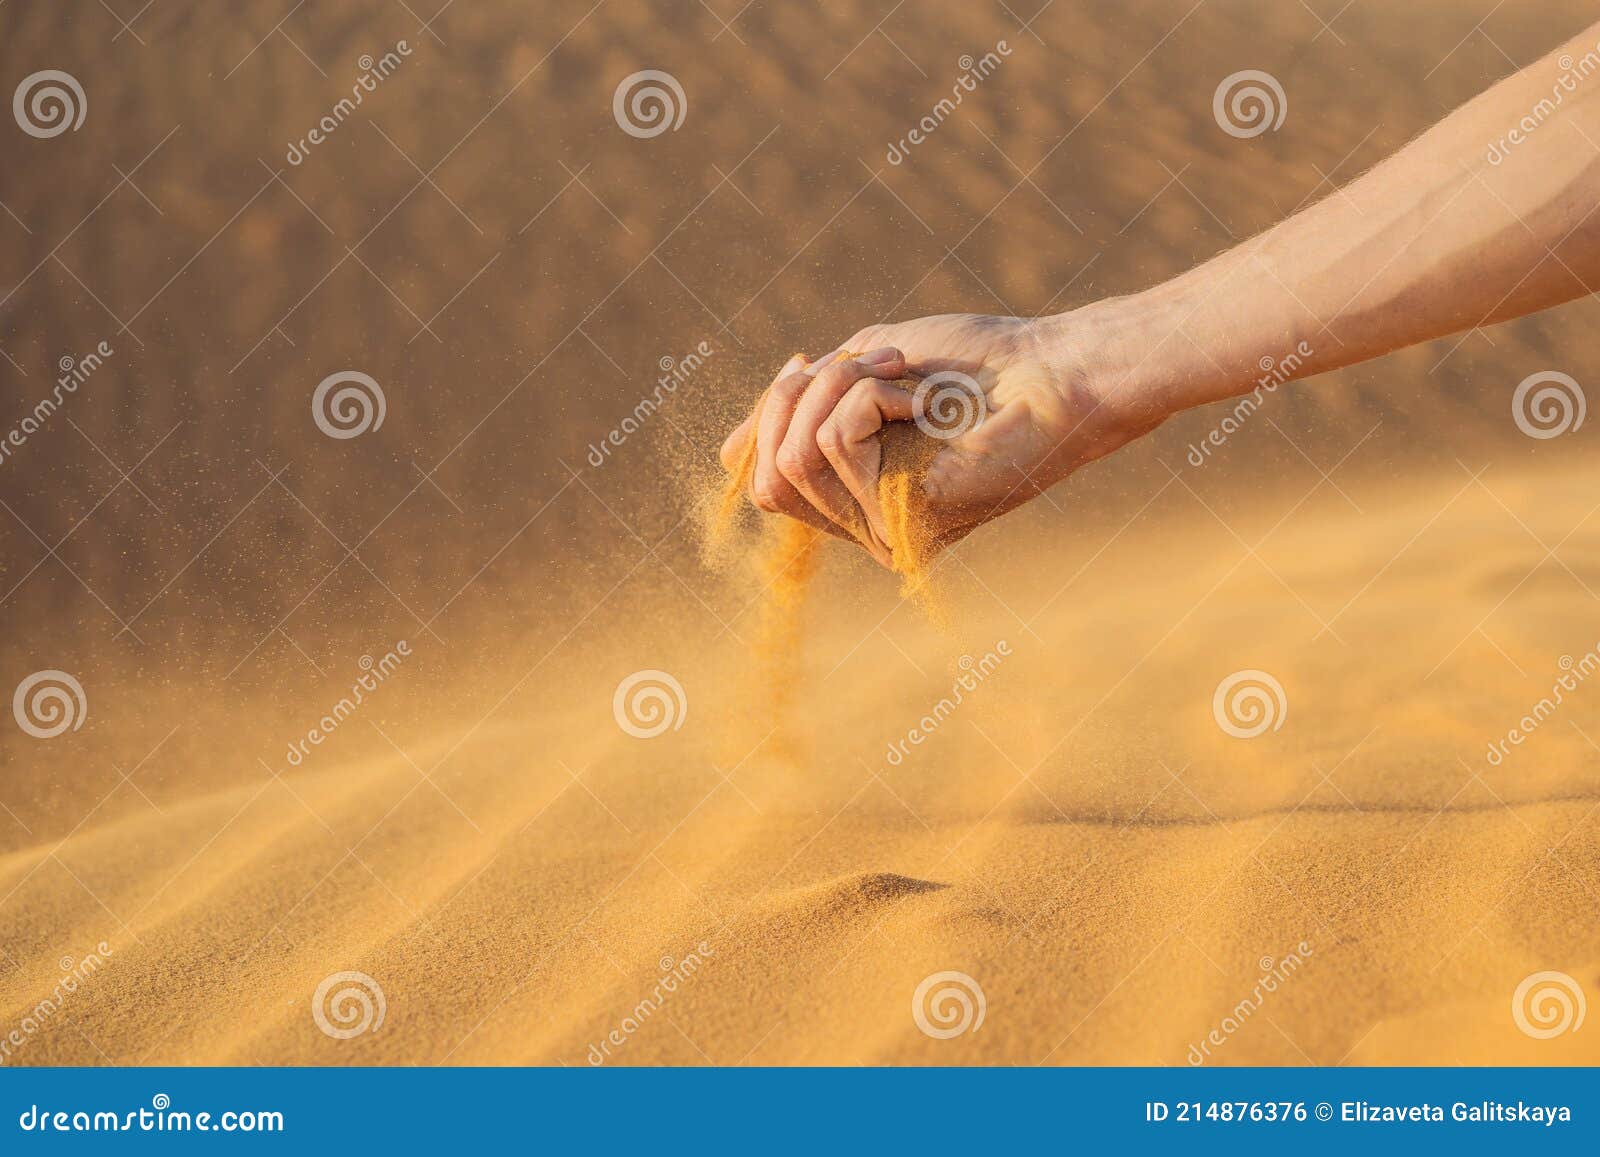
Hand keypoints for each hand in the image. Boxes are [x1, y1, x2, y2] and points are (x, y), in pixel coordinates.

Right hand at [718, 307, 1168, 566]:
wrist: (1050, 370)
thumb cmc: (970, 364)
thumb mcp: (856, 379)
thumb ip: (795, 416)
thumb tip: (725, 458)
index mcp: (854, 500)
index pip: (763, 480)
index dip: (770, 415)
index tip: (810, 361)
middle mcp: (865, 530)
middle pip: (768, 478)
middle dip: (796, 399)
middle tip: (865, 362)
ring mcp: (884, 534)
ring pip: (794, 460)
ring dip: (837, 390)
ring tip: (899, 374)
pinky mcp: (904, 523)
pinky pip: (835, 444)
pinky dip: (870, 396)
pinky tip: (925, 398)